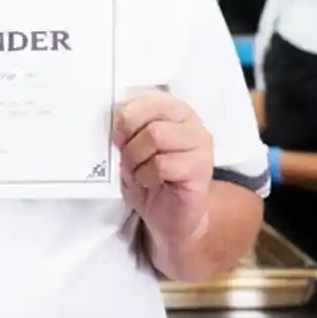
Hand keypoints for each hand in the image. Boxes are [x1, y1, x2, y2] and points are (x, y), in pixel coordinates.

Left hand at [113, 88, 213, 245]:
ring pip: (155, 137)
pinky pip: (162, 165)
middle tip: (129, 159)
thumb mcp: (131, 148)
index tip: (120, 134)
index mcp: (176, 112)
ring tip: (140, 173)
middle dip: (129, 144)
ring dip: (136, 161)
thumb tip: (116, 113)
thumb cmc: (150, 179)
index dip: (127, 117)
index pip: (149, 99)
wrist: (168, 218)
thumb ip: (127, 128)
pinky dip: (146, 176)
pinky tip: (152, 183)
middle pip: (150, 121)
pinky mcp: (200, 171)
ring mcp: (200, 148)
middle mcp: (192, 126)